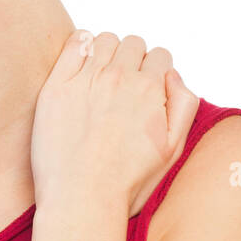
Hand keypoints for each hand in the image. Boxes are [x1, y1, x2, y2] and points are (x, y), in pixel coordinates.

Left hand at [30, 30, 199, 217]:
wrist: (82, 200)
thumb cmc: (128, 182)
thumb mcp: (173, 148)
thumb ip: (184, 105)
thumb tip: (173, 75)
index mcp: (150, 90)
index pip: (160, 56)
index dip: (155, 72)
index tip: (145, 90)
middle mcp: (119, 78)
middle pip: (133, 44)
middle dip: (133, 60)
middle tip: (123, 88)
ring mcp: (86, 80)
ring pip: (104, 40)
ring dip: (107, 52)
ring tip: (101, 77)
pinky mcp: (56, 87)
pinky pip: (73, 44)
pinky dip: (80, 46)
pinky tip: (81, 65)